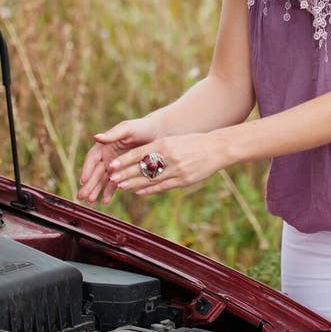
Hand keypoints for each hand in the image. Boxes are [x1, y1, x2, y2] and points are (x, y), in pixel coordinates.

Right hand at [78, 117, 158, 203]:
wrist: (158, 133)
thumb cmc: (141, 128)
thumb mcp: (127, 129)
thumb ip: (112, 135)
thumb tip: (95, 137)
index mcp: (105, 145)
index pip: (92, 159)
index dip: (87, 169)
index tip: (83, 180)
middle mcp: (107, 156)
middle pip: (95, 172)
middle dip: (88, 184)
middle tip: (81, 197)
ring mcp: (115, 165)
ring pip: (102, 179)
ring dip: (96, 190)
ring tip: (90, 201)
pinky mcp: (123, 172)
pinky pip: (114, 183)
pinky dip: (109, 192)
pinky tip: (105, 201)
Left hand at [106, 132, 226, 196]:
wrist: (217, 148)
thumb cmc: (194, 142)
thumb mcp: (175, 140)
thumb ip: (158, 148)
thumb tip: (139, 156)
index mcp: (166, 144)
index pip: (140, 153)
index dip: (125, 160)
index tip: (112, 165)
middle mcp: (169, 157)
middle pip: (142, 167)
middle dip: (125, 173)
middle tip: (111, 178)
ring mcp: (177, 170)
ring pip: (150, 179)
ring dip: (134, 183)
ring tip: (121, 186)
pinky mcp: (184, 180)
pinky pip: (162, 186)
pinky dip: (149, 190)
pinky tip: (139, 192)